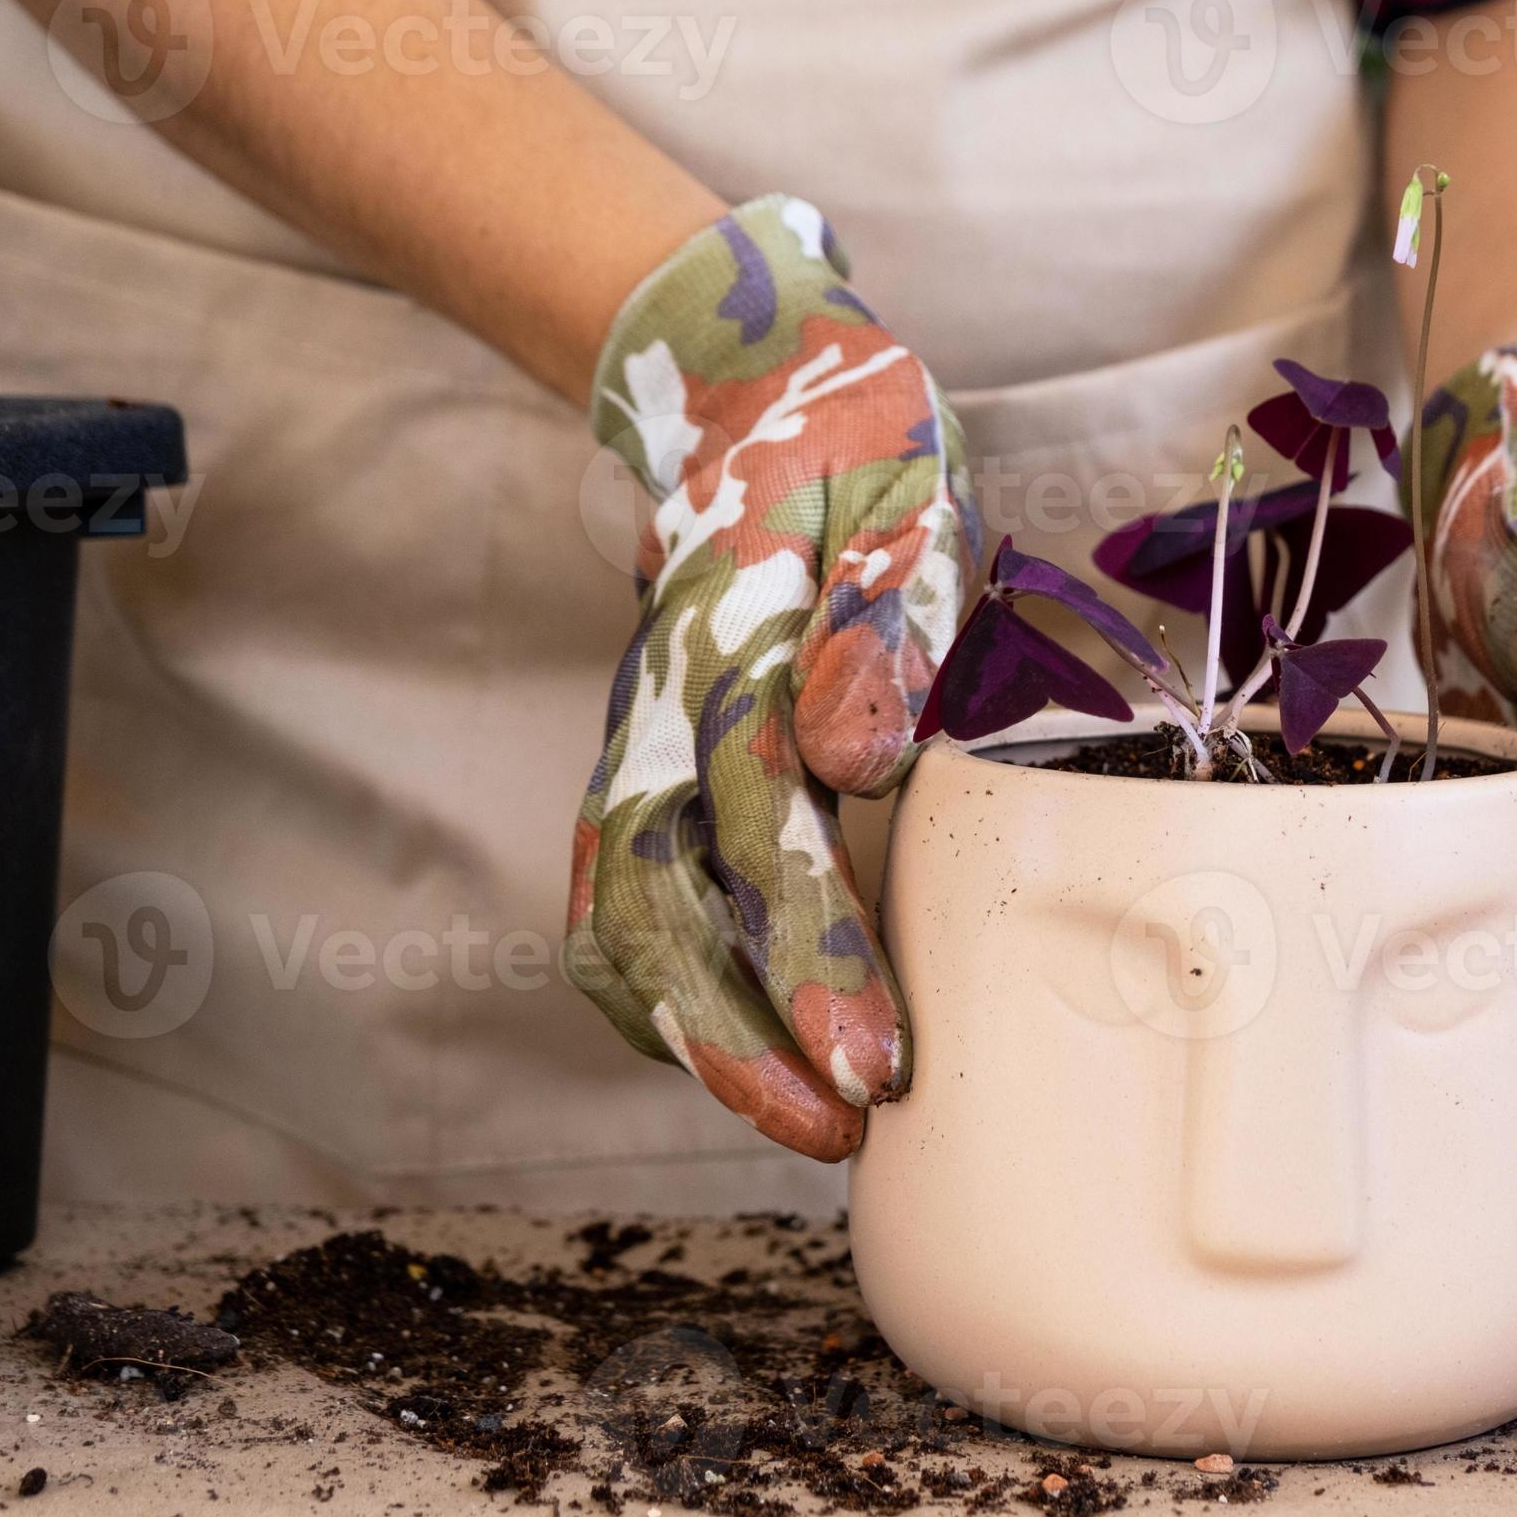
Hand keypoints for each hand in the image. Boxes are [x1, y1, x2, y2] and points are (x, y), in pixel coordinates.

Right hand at [568, 196, 976, 1159]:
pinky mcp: (639, 769)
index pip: (761, 838)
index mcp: (731, 655)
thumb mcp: (902, 497)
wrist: (741, 384)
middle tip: (843, 1131)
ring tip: (805, 1124)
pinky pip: (615, 907)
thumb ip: (882, 620)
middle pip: (663, 914)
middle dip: (744, 1045)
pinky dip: (659, 999)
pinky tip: (739, 1055)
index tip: (876, 1065)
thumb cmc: (849, 448)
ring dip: (699, 1042)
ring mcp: (635, 748)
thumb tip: (855, 755)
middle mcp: (661, 719)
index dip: (813, 960)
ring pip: (621, 926)